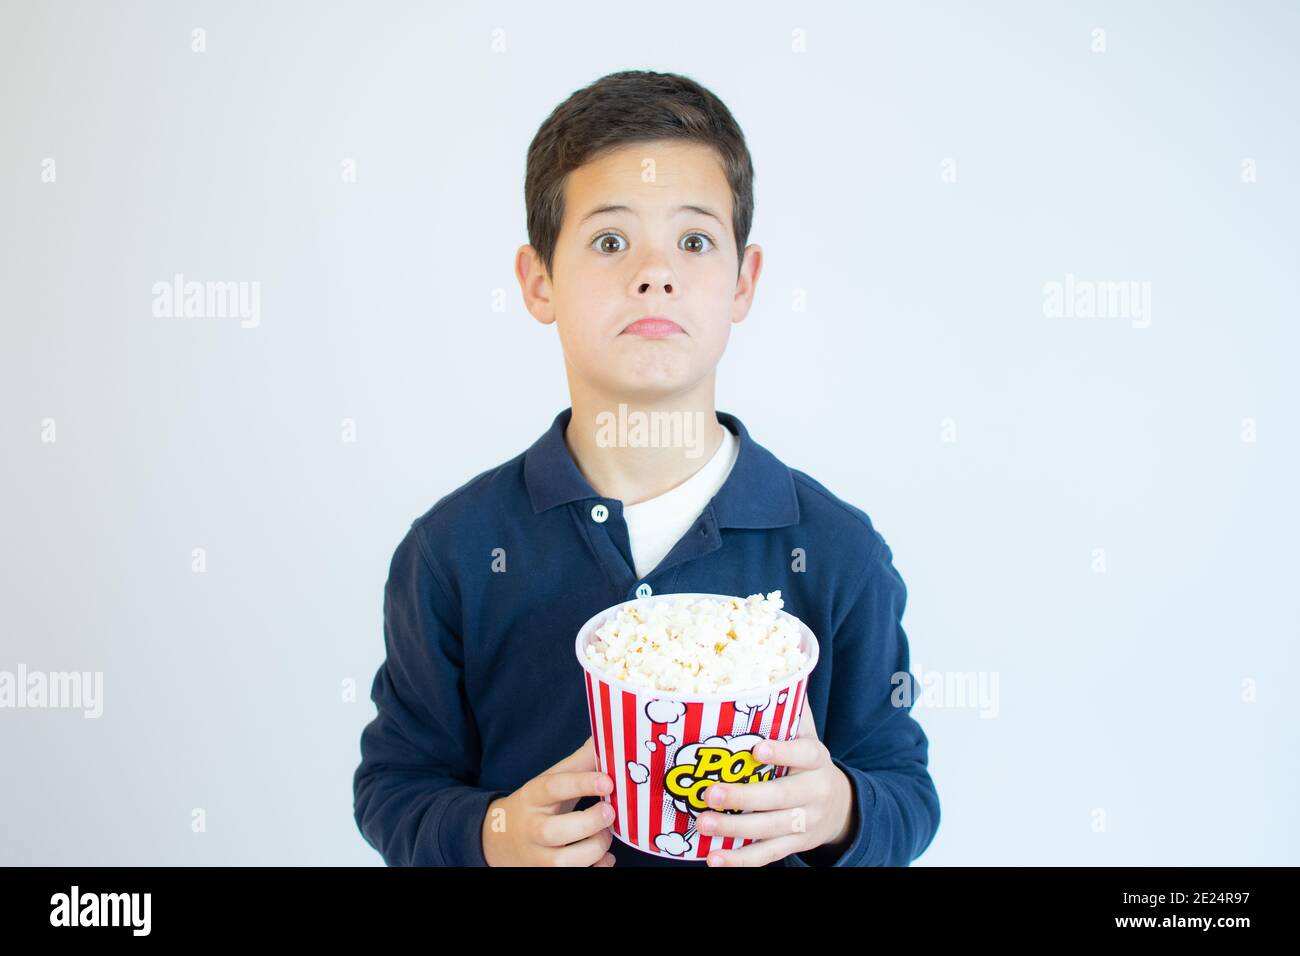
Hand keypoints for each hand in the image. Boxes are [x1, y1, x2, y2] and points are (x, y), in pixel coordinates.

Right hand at [481, 735, 617, 865]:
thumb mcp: (549, 781)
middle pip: (554, 831)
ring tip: (604, 836)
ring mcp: (535, 858)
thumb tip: (610, 736)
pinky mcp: (544, 875)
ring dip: (594, 850)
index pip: (553, 787)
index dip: (582, 783)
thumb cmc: (536, 806)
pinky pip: (573, 878)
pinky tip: (604, 859)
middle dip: (589, 823)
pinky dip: (595, 870)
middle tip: (610, 811)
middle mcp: (530, 828)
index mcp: (531, 797)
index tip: (608, 780)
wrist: (497, 839)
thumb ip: (580, 764)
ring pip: (563, 862)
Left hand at [694, 700, 854, 865]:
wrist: (841, 808)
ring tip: (702, 823)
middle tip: (710, 792)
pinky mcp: (795, 845)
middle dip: (744, 797)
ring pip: (770, 830)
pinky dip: (740, 861)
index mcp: (816, 761)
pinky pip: (767, 855)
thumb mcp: (807, 735)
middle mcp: (813, 793)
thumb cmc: (808, 763)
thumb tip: (771, 668)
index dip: (782, 752)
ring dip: (734, 829)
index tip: (757, 749)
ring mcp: (804, 823)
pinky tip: (714, 859)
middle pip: (780, 798)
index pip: (804, 755)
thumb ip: (790, 708)